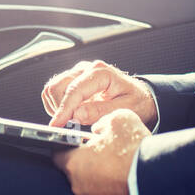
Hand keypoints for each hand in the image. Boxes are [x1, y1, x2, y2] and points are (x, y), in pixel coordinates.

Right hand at [40, 59, 158, 128]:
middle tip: (70, 125)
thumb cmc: (136, 101)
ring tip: (72, 119)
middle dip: (60, 109)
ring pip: (53, 88)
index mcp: (102, 73)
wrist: (140, 97)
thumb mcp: (125, 109)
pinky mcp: (74, 79)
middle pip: (59, 86)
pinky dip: (56, 104)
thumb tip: (76, 114)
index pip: (75, 90)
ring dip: (56, 106)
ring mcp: (79, 72)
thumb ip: (100, 111)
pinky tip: (70, 113)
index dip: (63, 109)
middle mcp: (87, 69)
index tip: (56, 125)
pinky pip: (54, 90)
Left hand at [51, 109, 149, 194]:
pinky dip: (113, 184)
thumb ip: (102, 121)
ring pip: (92, 181)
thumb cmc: (133, 149)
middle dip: (88, 157)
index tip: (77, 137)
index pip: (58, 152)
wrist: (158, 180)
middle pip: (76, 168)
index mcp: (74, 163)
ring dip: (102, 171)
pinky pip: (107, 194)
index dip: (67, 142)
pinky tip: (127, 173)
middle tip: (105, 147)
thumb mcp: (118, 119)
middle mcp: (80, 185)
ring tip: (119, 160)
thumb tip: (99, 128)